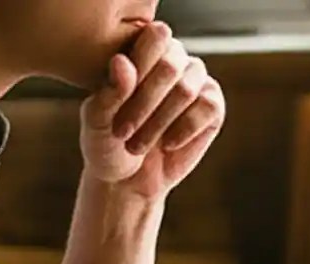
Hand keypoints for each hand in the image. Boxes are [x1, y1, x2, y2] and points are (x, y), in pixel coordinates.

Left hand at [79, 22, 224, 198]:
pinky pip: (208, 108)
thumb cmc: (106, 142)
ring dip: (161, 121)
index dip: (137, 68)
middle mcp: (172, 57)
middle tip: (122, 132)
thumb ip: (109, 90)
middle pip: (169, 65)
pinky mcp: (212, 106)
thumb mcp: (97, 118)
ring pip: (187, 89)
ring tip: (138, 144)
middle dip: (144, 103)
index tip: (115, 105)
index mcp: (140, 47)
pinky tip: (167, 144)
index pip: (152, 37)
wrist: (127, 178)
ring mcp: (195, 80)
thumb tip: (121, 61)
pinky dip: (185, 129)